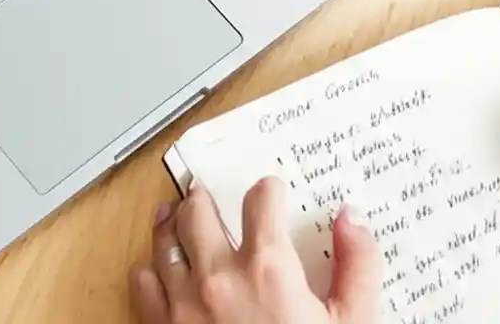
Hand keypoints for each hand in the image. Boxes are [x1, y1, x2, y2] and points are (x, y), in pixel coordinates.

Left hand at [130, 177, 380, 323]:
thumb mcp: (351, 321)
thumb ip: (358, 264)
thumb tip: (352, 219)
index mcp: (268, 268)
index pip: (261, 200)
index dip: (268, 189)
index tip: (270, 190)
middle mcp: (219, 277)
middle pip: (199, 211)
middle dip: (204, 197)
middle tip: (206, 192)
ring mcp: (183, 303)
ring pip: (164, 241)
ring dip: (171, 222)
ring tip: (174, 212)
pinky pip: (142, 282)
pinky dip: (149, 268)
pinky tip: (157, 265)